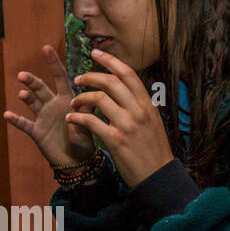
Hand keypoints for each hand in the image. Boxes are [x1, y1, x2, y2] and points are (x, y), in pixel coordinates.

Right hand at [3, 44, 95, 166]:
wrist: (76, 162)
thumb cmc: (85, 142)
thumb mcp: (89, 125)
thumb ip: (86, 112)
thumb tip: (88, 98)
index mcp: (67, 99)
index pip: (60, 77)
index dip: (53, 63)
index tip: (46, 48)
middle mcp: (53, 105)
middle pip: (41, 88)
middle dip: (32, 81)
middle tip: (22, 75)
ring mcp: (43, 118)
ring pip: (32, 103)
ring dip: (26, 97)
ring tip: (22, 94)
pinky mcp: (37, 132)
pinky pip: (24, 124)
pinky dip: (16, 120)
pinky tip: (7, 114)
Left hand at [67, 49, 173, 187]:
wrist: (158, 176)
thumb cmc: (153, 150)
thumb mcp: (153, 122)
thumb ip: (140, 105)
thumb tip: (127, 90)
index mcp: (147, 104)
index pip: (128, 74)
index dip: (110, 60)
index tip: (95, 54)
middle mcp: (138, 110)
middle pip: (111, 82)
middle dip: (90, 76)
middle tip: (78, 79)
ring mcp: (127, 124)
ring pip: (98, 99)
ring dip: (81, 98)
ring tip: (74, 103)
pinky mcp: (115, 140)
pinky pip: (90, 121)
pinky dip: (77, 118)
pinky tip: (71, 119)